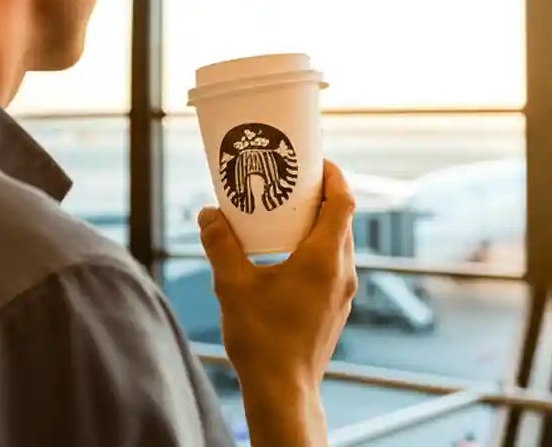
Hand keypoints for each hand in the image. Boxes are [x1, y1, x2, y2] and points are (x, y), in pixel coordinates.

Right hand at [198, 159, 357, 445]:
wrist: (284, 390)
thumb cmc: (263, 340)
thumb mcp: (233, 286)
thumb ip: (220, 245)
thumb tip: (208, 214)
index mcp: (324, 258)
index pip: (343, 201)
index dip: (333, 175)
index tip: (315, 160)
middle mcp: (342, 271)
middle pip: (342, 219)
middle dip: (321, 196)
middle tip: (292, 182)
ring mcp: (343, 292)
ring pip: (338, 243)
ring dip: (318, 224)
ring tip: (285, 215)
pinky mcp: (336, 307)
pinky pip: (333, 265)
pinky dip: (316, 249)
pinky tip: (286, 255)